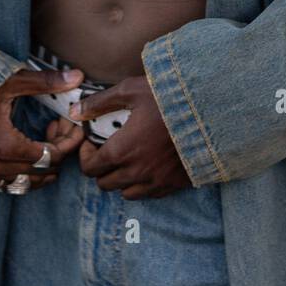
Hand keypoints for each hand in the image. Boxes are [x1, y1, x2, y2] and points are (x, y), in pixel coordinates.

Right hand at [0, 67, 85, 189]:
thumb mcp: (10, 82)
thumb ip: (44, 82)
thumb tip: (77, 76)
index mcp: (8, 147)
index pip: (53, 156)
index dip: (69, 142)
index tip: (75, 128)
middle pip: (43, 171)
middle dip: (59, 151)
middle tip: (60, 128)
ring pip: (26, 183)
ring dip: (42, 167)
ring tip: (48, 142)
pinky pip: (8, 183)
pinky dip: (24, 173)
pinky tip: (27, 151)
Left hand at [71, 74, 191, 198]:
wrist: (210, 110)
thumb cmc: (168, 97)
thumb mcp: (131, 91)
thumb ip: (100, 103)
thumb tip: (75, 111)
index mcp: (121, 150)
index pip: (90, 168)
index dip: (86, 155)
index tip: (93, 140)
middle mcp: (136, 172)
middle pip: (105, 184)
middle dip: (101, 168)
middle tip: (109, 149)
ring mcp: (156, 181)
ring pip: (127, 193)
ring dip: (122, 179)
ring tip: (129, 158)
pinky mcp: (175, 184)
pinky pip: (151, 195)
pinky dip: (144, 184)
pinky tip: (149, 164)